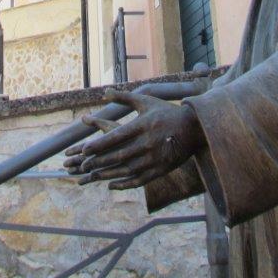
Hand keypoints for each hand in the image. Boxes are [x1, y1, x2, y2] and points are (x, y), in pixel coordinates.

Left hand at [63, 89, 205, 189]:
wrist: (194, 128)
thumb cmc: (166, 112)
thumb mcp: (146, 101)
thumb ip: (125, 97)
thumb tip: (105, 92)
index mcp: (143, 125)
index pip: (117, 136)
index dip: (100, 144)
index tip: (84, 150)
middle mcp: (148, 142)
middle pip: (119, 154)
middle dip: (99, 161)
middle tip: (83, 165)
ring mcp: (155, 158)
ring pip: (127, 169)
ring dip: (108, 173)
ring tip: (92, 175)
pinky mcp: (160, 169)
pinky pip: (139, 179)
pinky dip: (124, 183)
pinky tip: (111, 184)